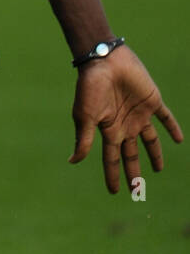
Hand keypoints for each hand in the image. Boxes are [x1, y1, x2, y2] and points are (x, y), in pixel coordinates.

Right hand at [69, 45, 181, 192]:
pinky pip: (165, 118)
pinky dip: (172, 128)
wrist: (104, 61)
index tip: (116, 192)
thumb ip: (84, 139)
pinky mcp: (152, 101)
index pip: (112, 159)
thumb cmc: (90, 88)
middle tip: (137, 191)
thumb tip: (74, 161)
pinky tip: (178, 139)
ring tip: (158, 169)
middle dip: (133, 173)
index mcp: (108, 130)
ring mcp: (139, 114)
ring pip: (149, 140)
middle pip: (131, 155)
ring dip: (154, 154)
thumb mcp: (85, 116)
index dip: (114, 176)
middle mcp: (124, 125)